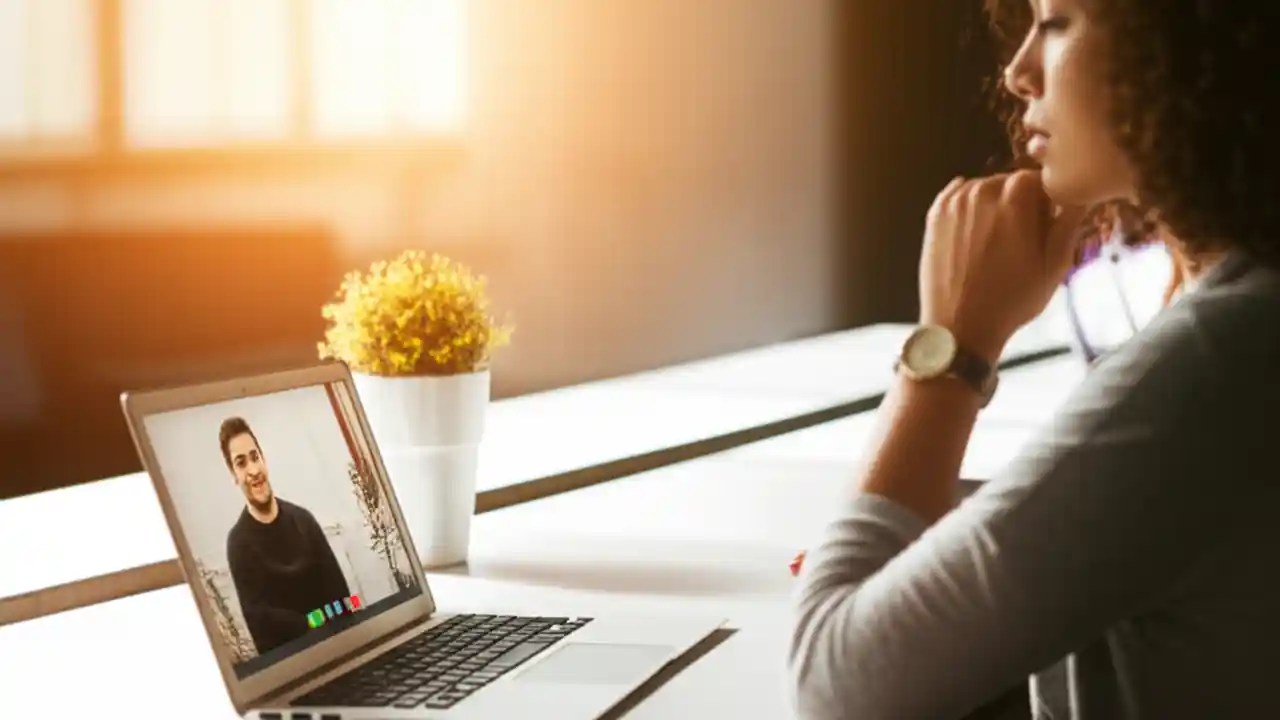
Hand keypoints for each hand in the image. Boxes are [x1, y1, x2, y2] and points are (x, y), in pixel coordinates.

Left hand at [919, 171, 1087, 361]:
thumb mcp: (1055, 263)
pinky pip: (959, 197)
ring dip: (994, 206)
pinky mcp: (935, 214)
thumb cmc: (1013, 299)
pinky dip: (970, 208)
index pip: (1043, 179)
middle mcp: (983, 188)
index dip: (1049, 202)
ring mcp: (954, 200)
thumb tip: (1081, 192)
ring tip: (996, 242)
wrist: (959, 326)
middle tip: (1022, 239)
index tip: (1048, 226)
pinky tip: (975, 233)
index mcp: (1017, 195)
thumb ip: (1070, 220)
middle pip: (1011, 183)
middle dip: (1021, 203)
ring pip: (984, 189)